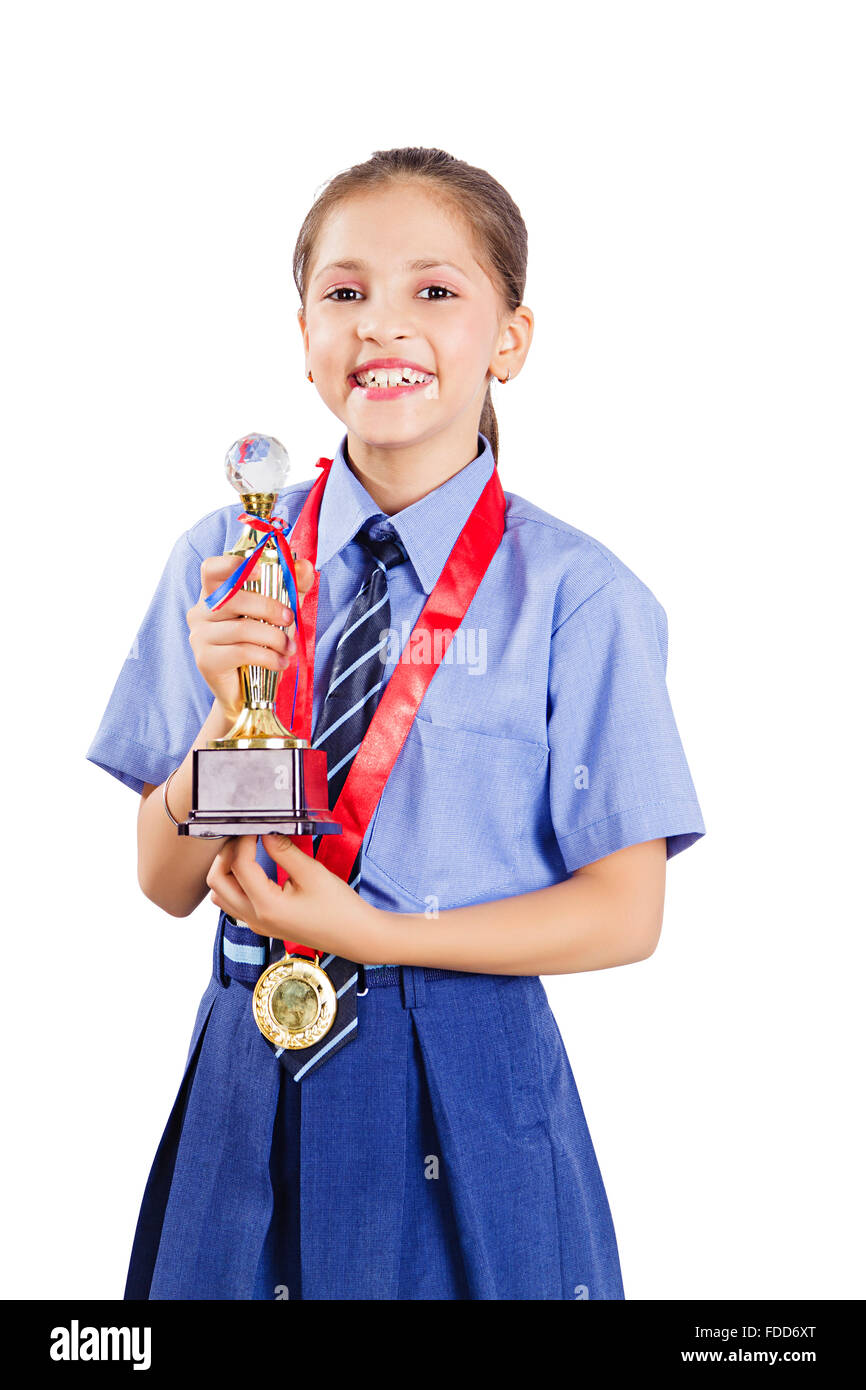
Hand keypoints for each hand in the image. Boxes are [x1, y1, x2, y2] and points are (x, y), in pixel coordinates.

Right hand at [187, 553, 315, 721]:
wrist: (248, 694)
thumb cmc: (261, 647)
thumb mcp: (281, 613)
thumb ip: (293, 587)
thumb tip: (305, 566)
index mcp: (214, 594)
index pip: (212, 569)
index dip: (233, 565)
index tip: (261, 570)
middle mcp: (200, 612)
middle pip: (232, 597)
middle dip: (268, 606)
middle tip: (290, 619)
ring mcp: (199, 636)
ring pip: (242, 628)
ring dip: (274, 638)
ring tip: (289, 648)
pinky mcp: (205, 659)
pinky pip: (242, 652)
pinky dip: (268, 657)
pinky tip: (280, 663)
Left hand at [206, 833, 389, 961]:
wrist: (356, 936)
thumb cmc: (340, 908)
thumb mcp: (312, 872)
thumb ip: (284, 850)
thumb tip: (265, 831)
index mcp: (267, 907)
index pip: (240, 866)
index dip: (243, 840)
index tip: (255, 825)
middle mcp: (255, 918)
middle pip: (217, 882)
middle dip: (226, 854)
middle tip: (245, 836)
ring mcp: (257, 924)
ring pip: (221, 895)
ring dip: (227, 870)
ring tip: (247, 850)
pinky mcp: (263, 924)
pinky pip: (235, 903)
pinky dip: (236, 882)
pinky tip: (254, 868)